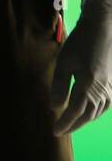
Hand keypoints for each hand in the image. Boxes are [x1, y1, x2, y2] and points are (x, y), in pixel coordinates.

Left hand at [51, 0, 111, 134]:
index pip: (76, 111)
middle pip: (88, 114)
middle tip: (61, 131)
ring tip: (71, 124)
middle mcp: (102, 89)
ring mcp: (110, 87)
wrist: (103, 28)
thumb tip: (54, 107)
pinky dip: (96, 112)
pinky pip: (106, 105)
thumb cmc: (80, 43)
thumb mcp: (64, 63)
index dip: (65, 122)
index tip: (55, 131)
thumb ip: (59, 86)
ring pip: (98, 111)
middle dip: (74, 124)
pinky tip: (89, 113)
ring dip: (85, 120)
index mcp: (89, 85)